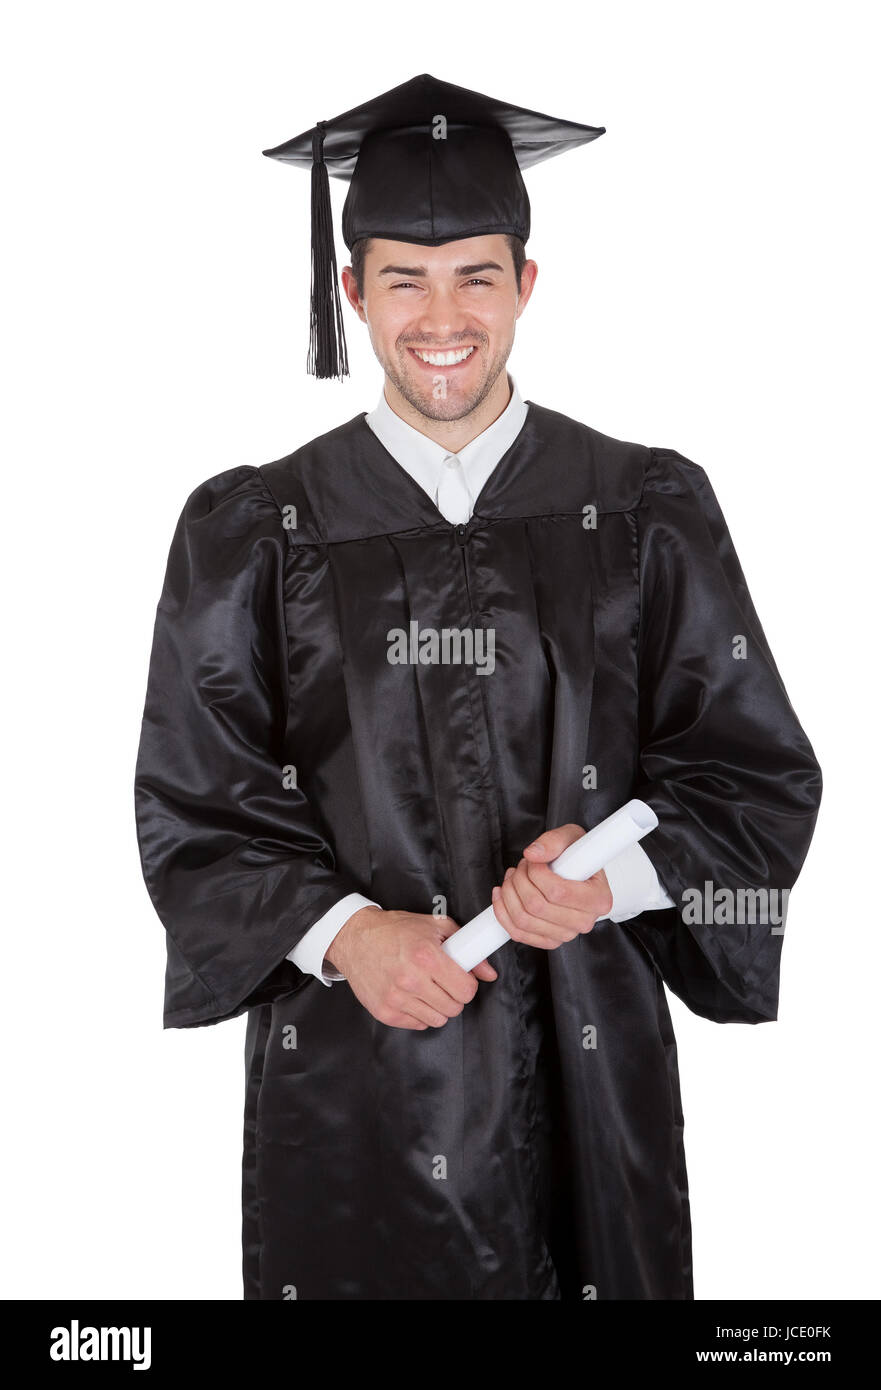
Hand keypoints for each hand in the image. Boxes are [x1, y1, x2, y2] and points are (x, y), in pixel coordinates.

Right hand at [326, 906, 497, 1029]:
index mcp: (427, 956)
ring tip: (428, 990)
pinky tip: (412, 996)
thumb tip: (488, 972)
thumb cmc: (394, 930)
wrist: (355, 938)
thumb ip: (466, 946)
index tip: (461, 979)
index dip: (467, 985)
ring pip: (438, 1020)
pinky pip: (417, 1024)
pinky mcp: (385, 1012)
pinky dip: (419, 1013)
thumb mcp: (435, 927)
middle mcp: (411, 979)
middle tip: (444, 984)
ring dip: (438, 1007)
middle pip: (454, 1008)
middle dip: (454, 996)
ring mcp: (396, 998)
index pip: (466, 990)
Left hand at [490, 824, 612, 949]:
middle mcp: (585, 921)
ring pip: (523, 919)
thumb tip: (532, 854)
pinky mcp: (549, 941)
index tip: (533, 861)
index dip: (536, 873)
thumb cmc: (577, 855)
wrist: (579, 872)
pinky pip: (518, 932)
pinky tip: (503, 894)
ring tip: (514, 877)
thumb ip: (553, 841)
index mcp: (598, 898)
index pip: (557, 892)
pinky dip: (502, 912)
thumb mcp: (571, 837)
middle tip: (522, 866)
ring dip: (509, 893)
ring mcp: (566, 934)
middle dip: (520, 880)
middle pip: (536, 906)